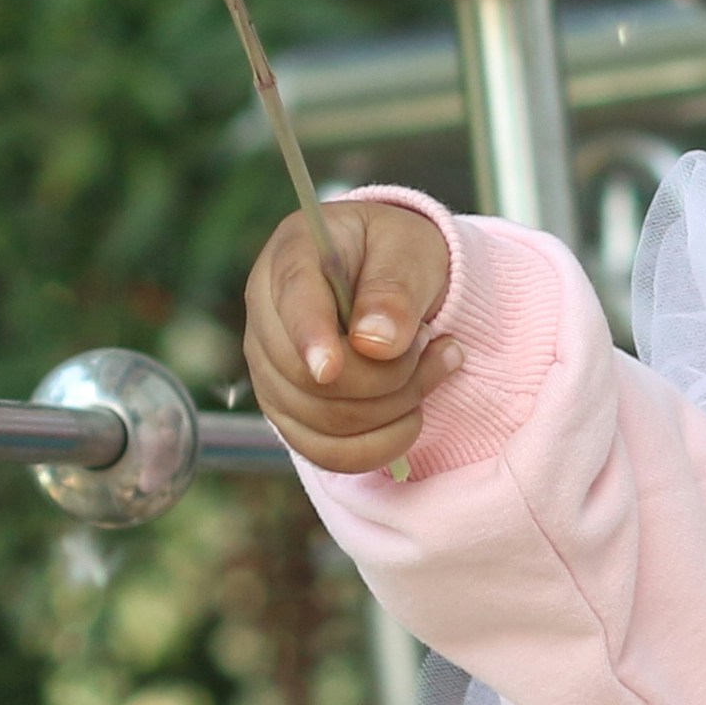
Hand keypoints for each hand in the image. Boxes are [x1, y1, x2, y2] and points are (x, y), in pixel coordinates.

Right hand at [240, 200, 458, 472]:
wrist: (396, 275)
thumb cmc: (400, 253)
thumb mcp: (410, 250)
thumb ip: (394, 290)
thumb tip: (375, 343)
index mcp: (291, 259)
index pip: (291, 303)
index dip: (309, 339)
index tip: (331, 368)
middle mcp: (267, 319)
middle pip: (306, 377)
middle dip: (387, 376)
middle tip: (437, 343)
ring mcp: (272, 372)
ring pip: (322, 421)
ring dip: (395, 407)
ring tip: (436, 365)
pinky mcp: (291, 415)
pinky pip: (328, 453)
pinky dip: (381, 445)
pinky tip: (413, 415)